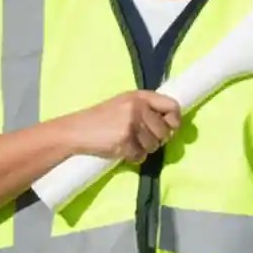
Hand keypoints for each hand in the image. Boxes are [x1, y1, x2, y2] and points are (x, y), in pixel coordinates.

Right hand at [66, 90, 180, 162]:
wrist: (77, 130)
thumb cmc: (102, 118)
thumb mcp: (125, 104)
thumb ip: (146, 109)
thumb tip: (172, 124)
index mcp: (140, 96)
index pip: (172, 106)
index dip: (175, 120)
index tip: (171, 128)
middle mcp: (138, 108)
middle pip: (164, 131)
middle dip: (156, 139)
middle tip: (141, 139)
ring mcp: (131, 124)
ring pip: (154, 146)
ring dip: (144, 149)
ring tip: (129, 142)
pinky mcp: (125, 141)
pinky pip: (141, 156)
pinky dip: (134, 157)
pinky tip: (122, 150)